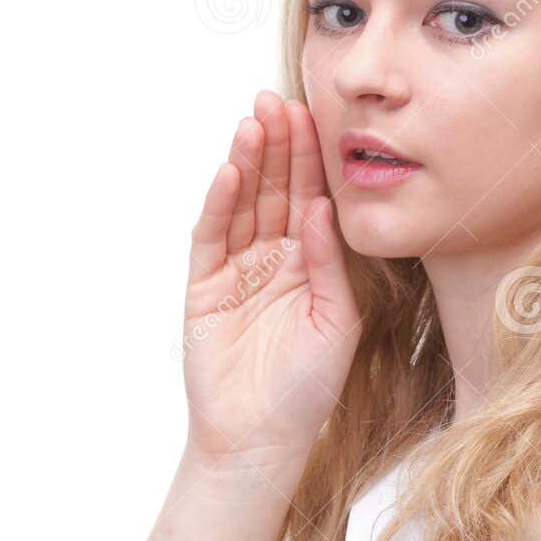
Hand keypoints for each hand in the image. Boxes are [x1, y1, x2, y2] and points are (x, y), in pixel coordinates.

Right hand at [181, 91, 360, 459]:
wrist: (261, 440)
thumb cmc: (307, 388)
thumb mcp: (336, 321)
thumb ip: (329, 263)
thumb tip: (322, 207)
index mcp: (309, 263)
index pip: (308, 198)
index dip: (309, 159)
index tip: (312, 115)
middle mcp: (272, 259)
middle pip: (272, 191)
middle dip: (276, 145)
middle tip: (276, 100)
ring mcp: (235, 271)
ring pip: (241, 205)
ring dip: (247, 163)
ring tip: (253, 122)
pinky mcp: (204, 288)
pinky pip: (211, 238)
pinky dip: (219, 205)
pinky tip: (229, 173)